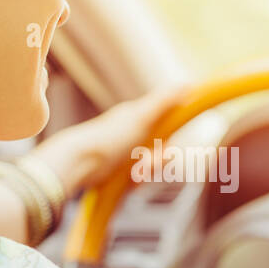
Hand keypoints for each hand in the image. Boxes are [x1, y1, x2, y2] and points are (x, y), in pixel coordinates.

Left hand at [32, 84, 188, 193]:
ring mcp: (124, 153)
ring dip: (146, 172)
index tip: (166, 149)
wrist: (79, 163)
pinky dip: (136, 181)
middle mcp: (132, 133)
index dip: (169, 141)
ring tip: (134, 175)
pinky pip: (138, 179)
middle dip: (157, 161)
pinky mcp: (117, 171)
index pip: (167, 128)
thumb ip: (166, 101)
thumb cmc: (109, 137)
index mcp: (138, 117)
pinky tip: (128, 182)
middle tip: (146, 166)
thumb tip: (189, 85)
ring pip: (150, 166)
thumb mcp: (142, 116)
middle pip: (159, 150)